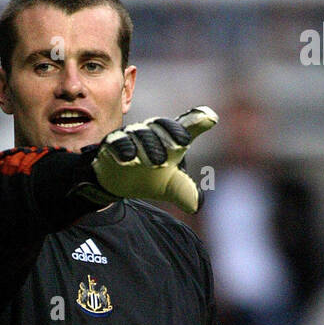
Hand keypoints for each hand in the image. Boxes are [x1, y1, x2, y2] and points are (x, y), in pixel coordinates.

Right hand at [83, 106, 217, 213]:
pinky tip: (128, 158)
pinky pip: (118, 142)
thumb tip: (197, 206)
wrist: (120, 182)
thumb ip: (186, 193)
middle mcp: (152, 133)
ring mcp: (132, 136)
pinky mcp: (113, 143)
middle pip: (162, 126)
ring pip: (141, 134)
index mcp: (170, 139)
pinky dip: (124, 148)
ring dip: (149, 145)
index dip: (197, 121)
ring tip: (157, 162)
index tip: (210, 118)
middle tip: (180, 147)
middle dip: (171, 136)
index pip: (185, 126)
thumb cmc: (151, 177)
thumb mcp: (172, 187)